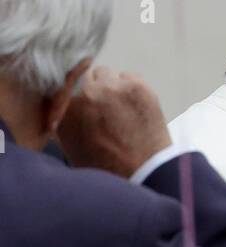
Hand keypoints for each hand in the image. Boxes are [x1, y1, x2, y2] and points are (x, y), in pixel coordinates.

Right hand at [57, 66, 171, 177]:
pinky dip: (129, 88)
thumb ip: (64, 118)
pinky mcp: (138, 86)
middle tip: (101, 107)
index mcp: (67, 108)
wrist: (141, 172)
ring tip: (117, 107)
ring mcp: (115, 87)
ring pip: (108, 74)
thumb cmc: (103, 166)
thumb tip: (63, 102)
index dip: (73, 89)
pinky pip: (128, 77)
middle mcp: (88, 92)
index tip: (79, 95)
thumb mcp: (70, 144)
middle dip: (93, 89)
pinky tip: (132, 106)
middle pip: (87, 76)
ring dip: (110, 86)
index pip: (65, 82)